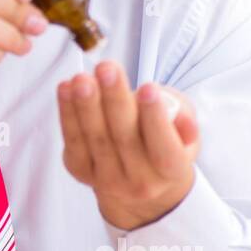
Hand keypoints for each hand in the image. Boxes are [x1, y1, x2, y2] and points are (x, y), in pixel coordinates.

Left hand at [57, 60, 199, 230]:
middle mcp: (140, 181)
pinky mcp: (81, 170)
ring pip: (95, 138)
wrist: (140, 177)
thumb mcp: (184, 128)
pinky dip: (67, 113)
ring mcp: (108, 179)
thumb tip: (176, 114)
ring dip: (86, 105)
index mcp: (172, 171)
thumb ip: (183, 117)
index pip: (164, 147)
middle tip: (107, 69)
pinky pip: (73, 140)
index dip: (155, 117)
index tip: (148, 88)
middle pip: (124, 138)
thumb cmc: (164, 141)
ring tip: (82, 78)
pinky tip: (66, 89)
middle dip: (114, 99)